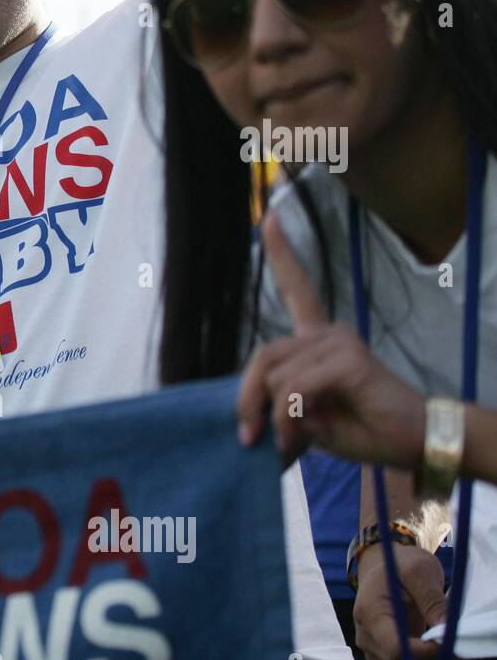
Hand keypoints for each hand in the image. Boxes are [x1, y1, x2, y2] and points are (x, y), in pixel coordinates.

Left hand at [237, 213, 426, 467]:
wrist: (412, 442)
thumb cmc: (361, 429)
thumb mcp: (306, 418)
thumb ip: (279, 403)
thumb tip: (252, 410)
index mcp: (318, 340)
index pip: (297, 289)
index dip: (282, 255)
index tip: (271, 218)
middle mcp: (327, 333)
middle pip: (261, 356)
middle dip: (247, 400)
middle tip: (250, 436)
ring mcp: (339, 342)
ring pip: (274, 376)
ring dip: (274, 417)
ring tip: (291, 442)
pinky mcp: (349, 359)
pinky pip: (294, 388)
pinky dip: (289, 418)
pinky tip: (303, 435)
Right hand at [353, 539, 469, 659]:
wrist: (382, 568)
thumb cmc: (400, 566)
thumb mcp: (418, 570)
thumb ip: (433, 601)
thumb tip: (448, 633)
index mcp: (370, 615)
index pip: (396, 650)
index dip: (428, 654)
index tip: (451, 643)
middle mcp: (368, 641)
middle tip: (468, 659)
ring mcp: (376, 656)